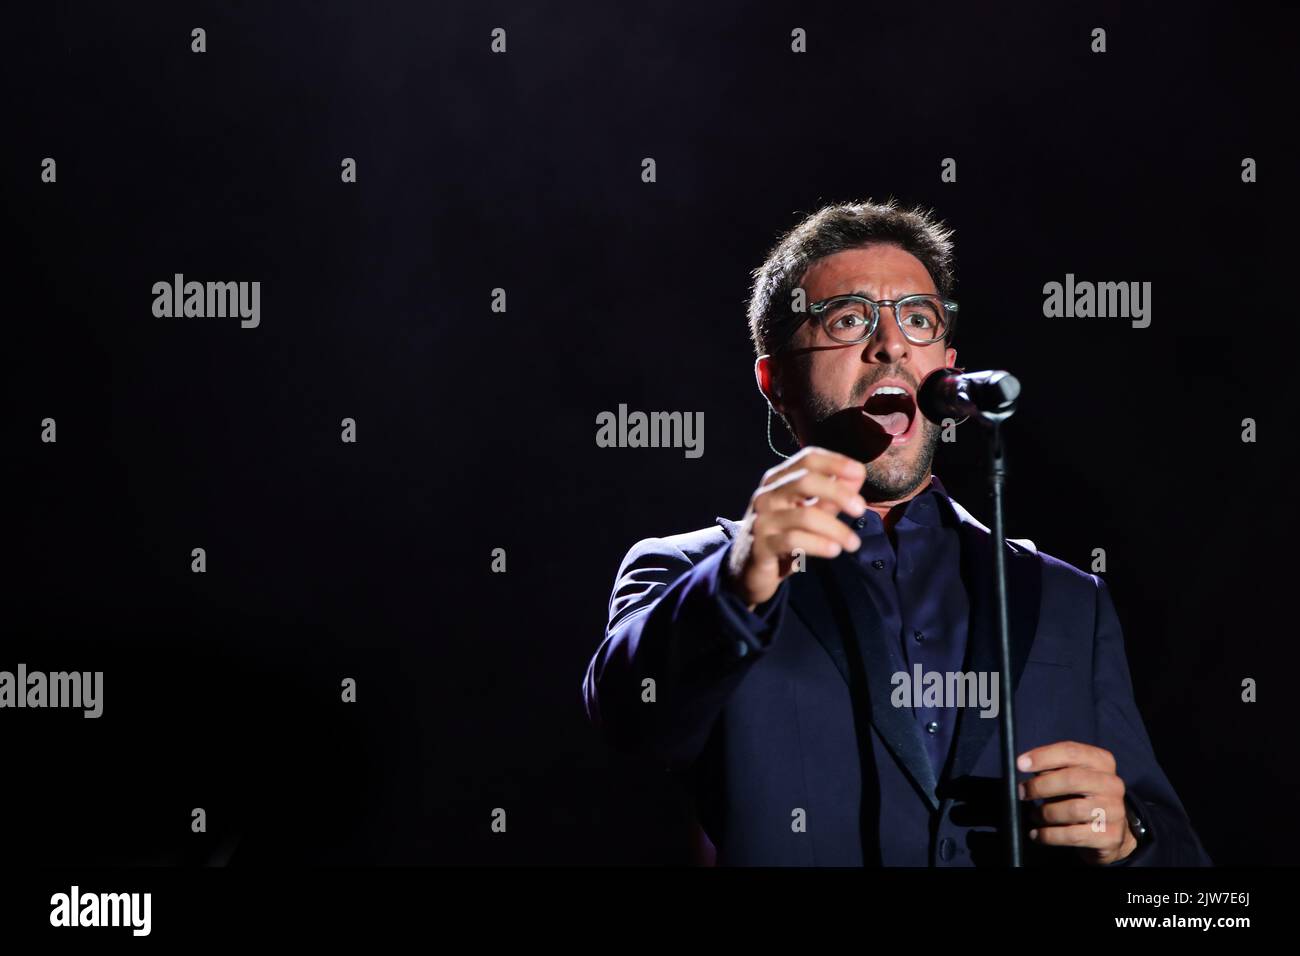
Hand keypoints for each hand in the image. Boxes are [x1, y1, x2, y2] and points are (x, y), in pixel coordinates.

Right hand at [724, 446, 866, 608]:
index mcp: (778, 481)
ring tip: (853, 543)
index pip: (807, 459)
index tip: (858, 473)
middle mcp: (767, 495)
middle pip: (805, 481)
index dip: (835, 462)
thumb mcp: (808, 512)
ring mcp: (761, 520)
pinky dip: (819, 544)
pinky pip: (794, 540)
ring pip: (804, 515)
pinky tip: (834, 550)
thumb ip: (831, 496)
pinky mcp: (760, 546)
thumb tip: (857, 476)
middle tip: (860, 509)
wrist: (747, 570)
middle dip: (838, 493)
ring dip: (836, 529)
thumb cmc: (783, 536)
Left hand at [1018, 741, 1137, 864]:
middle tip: (1021, 792)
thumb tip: (1025, 765)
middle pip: (1072, 779)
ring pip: (1073, 809)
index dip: (1043, 756)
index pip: (1071, 751)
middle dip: (1040, 786)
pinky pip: (1073, 835)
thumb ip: (1052, 768)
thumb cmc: (1080, 797)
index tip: (1020, 764)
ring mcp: (1115, 811)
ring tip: (1034, 815)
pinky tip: (1038, 834)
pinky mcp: (1111, 836)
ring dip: (1045, 813)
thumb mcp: (1070, 777)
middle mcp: (1112, 784)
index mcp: (1102, 762)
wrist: (1110, 831)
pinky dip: (1049, 835)